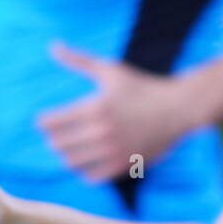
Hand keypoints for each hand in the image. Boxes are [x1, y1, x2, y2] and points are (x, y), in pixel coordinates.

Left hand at [37, 43, 188, 182]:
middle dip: (54, 138)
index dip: (43, 122)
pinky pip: (92, 177)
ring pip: (72, 163)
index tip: (45, 121)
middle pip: (57, 144)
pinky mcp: (124, 165)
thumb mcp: (110, 70)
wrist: (178, 108)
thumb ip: (78, 60)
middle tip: (58, 134)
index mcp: (93, 108)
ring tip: (72, 147)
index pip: (51, 123)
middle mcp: (101, 132)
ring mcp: (112, 150)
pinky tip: (89, 160)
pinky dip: (85, 171)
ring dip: (67, 155)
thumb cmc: (142, 86)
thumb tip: (52, 46)